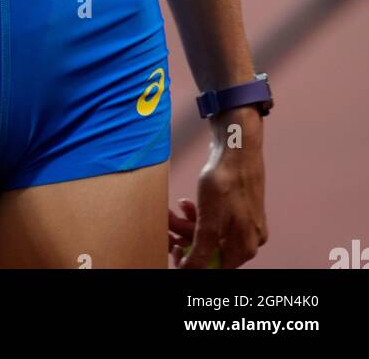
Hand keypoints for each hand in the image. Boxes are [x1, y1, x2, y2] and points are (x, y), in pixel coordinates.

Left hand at [172, 118, 267, 268]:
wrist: (236, 146)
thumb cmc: (226, 183)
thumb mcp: (210, 223)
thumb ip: (201, 252)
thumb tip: (190, 271)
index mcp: (244, 247)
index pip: (214, 267)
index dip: (192, 262)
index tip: (175, 249)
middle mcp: (248, 238)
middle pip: (211, 248)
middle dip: (186, 235)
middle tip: (168, 222)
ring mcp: (244, 222)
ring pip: (211, 232)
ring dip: (188, 223)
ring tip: (174, 210)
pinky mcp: (238, 207)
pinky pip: (215, 218)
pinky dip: (199, 214)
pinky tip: (186, 203)